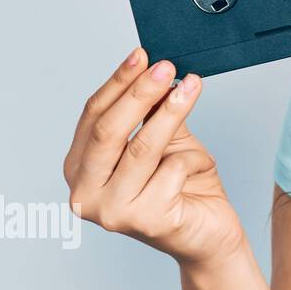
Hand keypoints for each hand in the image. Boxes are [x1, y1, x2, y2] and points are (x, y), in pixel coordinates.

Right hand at [63, 47, 245, 269]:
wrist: (210, 234)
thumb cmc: (183, 187)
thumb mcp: (165, 141)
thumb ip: (152, 113)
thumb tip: (153, 70)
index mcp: (81, 169)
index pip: (93, 117)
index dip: (118, 82)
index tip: (142, 55)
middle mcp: (85, 193)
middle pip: (109, 131)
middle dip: (139, 93)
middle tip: (166, 66)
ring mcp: (110, 211)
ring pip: (142, 147)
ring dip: (171, 111)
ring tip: (192, 85)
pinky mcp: (144, 221)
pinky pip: (173, 169)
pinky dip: (194, 158)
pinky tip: (201, 166)